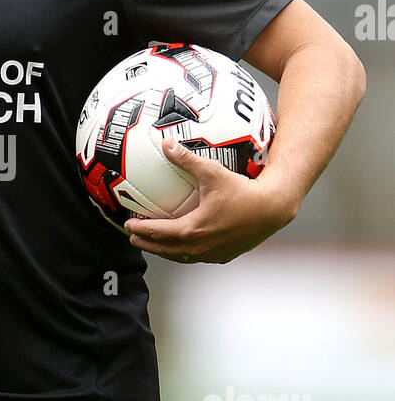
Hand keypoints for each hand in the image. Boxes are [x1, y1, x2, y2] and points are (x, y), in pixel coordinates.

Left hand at [123, 137, 296, 263]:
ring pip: (180, 256)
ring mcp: (212, 254)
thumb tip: (166, 144)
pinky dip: (185, 253)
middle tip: (133, 238)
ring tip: (155, 245)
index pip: (157, 232)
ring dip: (164, 251)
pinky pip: (198, 257)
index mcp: (191, 230)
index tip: (128, 225)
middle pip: (164, 249)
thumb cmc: (243, 191)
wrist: (272, 209)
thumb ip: (186, 159)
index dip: (140, 230)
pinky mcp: (224, 256)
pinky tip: (184, 247)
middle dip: (146, 244)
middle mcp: (199, 247)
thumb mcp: (212, 172)